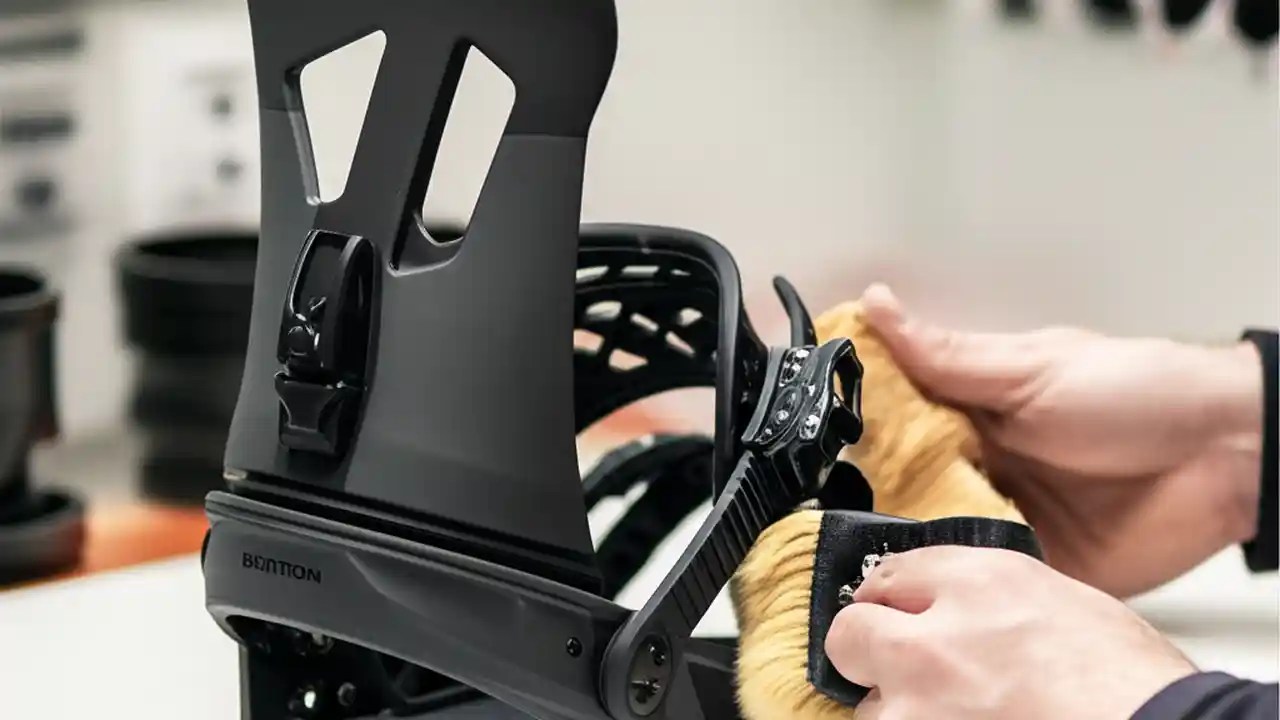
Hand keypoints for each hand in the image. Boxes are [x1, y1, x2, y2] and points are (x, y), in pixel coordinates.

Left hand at [825, 546, 1195, 719]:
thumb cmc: (1131, 681)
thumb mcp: (1059, 598)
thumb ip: (986, 596)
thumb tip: (944, 604)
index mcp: (976, 585)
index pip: (891, 573)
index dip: (893, 596)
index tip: (894, 609)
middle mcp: (933, 641)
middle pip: (849, 635)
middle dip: (869, 648)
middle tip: (902, 664)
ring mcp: (922, 710)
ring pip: (869, 708)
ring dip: (898, 712)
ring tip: (951, 713)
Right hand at [859, 284, 1263, 596]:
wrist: (1227, 458)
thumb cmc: (1140, 392)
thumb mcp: (1031, 367)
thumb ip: (948, 357)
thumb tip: (877, 308)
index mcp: (972, 410)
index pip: (893, 421)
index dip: (853, 430)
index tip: (814, 437)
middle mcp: (979, 463)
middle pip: (900, 483)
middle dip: (868, 494)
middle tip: (831, 501)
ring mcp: (1002, 515)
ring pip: (930, 532)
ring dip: (905, 537)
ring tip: (870, 540)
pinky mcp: (1031, 562)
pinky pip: (977, 572)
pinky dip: (953, 575)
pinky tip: (927, 573)